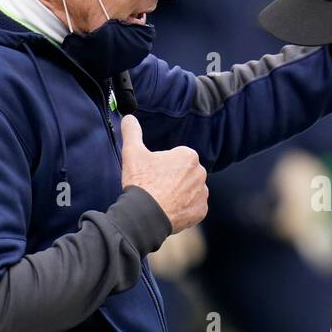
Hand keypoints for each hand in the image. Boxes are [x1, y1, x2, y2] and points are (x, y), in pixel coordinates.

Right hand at [120, 115, 207, 231]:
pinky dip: (184, 209)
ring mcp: (202, 193)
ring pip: (190, 190)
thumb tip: (129, 117)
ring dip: (180, 194)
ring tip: (162, 200)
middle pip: (185, 174)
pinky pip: (194, 207)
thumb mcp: (132, 153)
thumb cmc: (141, 182)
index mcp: (188, 156)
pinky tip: (170, 210)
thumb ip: (132, 132)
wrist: (145, 214)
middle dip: (173, 179)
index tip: (153, 174)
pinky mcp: (201, 211)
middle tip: (156, 187)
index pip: (177, 158)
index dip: (163, 166)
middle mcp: (201, 173)